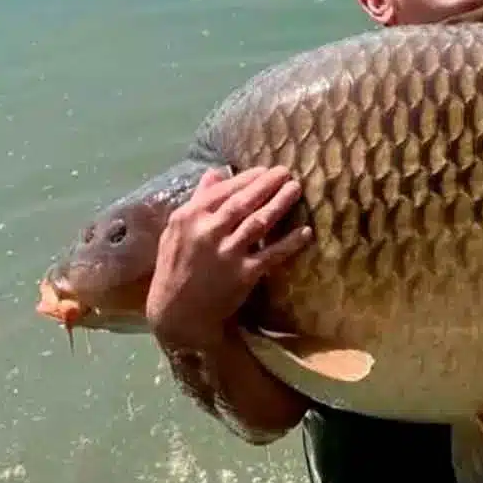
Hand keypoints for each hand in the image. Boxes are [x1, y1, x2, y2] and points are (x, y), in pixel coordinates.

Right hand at [146, 165, 313, 349]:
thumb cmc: (176, 267)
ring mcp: (227, 253)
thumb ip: (198, 200)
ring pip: (259, 222)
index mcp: (189, 217)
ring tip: (295, 189)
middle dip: (267, 184)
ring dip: (280, 203)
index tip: (265, 170)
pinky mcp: (244, 274)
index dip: (247, 178)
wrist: (177, 313)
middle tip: (286, 172)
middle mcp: (208, 231)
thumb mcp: (176, 231)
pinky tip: (305, 231)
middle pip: (244, 202)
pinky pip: (272, 254)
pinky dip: (290, 242)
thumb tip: (215, 172)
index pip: (224, 191)